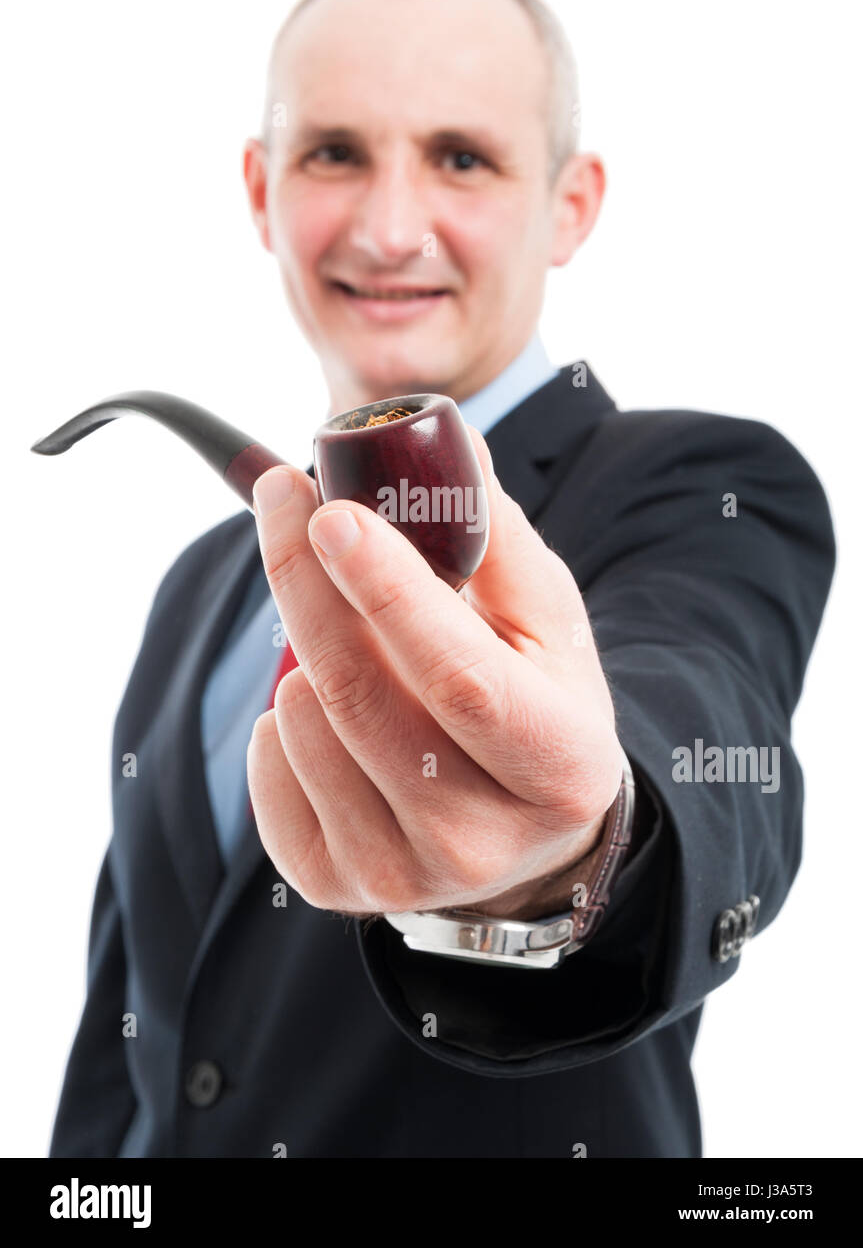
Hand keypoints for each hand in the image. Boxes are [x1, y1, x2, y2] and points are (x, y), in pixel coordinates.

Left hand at [247, 425, 625, 920]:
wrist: (527, 833)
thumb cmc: (537, 705)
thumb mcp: (546, 626)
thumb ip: (496, 539)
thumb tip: (445, 440)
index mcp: (557, 764)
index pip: (460, 676)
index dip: (389, 591)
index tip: (332, 512)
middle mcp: (482, 840)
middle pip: (361, 697)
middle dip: (307, 582)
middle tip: (282, 495)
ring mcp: (404, 875)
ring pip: (306, 727)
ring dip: (303, 651)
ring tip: (343, 633)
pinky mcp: (336, 887)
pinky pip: (268, 772)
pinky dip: (281, 718)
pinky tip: (323, 707)